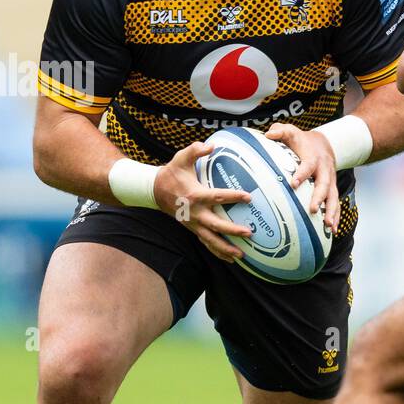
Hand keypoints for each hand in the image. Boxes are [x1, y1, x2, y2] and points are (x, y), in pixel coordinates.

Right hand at [154, 141, 252, 261]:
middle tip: (248, 233)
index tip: (248, 197)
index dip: (233, 197)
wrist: (154, 190)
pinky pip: (206, 243)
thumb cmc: (171, 173)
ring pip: (210, 240)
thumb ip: (196, 150)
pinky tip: (230, 258)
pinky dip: (217, 252)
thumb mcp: (181, 158)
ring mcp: (193, 224)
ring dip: (225, 249)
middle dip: (232, 231)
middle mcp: (195, 213)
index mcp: (195, 195)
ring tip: (241, 256)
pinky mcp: (193, 229)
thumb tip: (212, 145)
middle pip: (216, 225)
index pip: (218, 197)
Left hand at [265, 123, 339, 231]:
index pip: (307, 166)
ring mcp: (330, 182)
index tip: (294, 183)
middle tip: (313, 209)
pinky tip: (332, 231)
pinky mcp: (332, 190)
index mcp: (312, 158)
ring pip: (333, 198)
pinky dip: (335, 217)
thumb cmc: (302, 142)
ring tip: (327, 226)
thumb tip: (269, 134)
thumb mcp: (291, 132)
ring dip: (331, 212)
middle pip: (324, 185)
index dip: (302, 174)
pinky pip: (336, 205)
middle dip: (319, 198)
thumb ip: (280, 132)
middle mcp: (324, 171)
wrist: (325, 145)